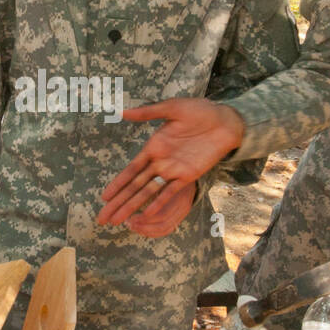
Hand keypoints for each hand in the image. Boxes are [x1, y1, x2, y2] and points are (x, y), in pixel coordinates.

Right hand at [97, 99, 244, 226]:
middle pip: (135, 186)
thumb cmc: (200, 111)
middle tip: (104, 218)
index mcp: (153, 147)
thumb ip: (148, 112)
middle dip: (119, 202)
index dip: (117, 184)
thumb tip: (122, 112)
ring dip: (134, 207)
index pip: (130, 170)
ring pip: (148, 193)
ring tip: (119, 222)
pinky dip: (158, 204)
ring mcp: (173, 171)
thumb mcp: (173, 108)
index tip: (104, 197)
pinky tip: (146, 216)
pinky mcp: (188, 176)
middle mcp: (159, 162)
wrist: (225, 121)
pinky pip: (170, 193)